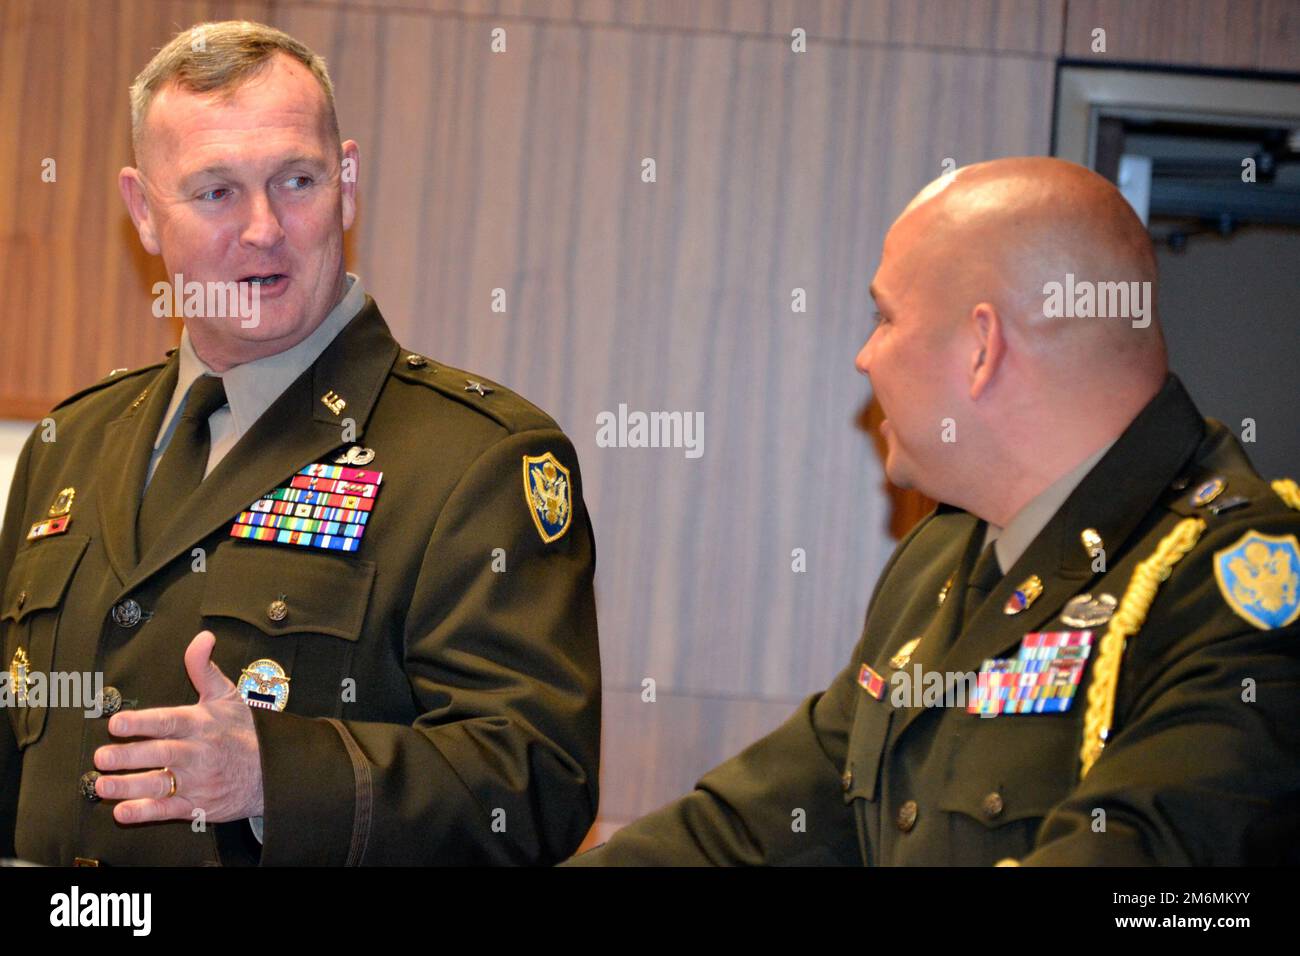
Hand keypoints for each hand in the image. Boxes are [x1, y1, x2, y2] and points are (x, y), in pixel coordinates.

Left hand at [93, 630, 263, 824]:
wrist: (274, 770)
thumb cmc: (244, 731)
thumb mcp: (228, 695)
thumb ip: (204, 668)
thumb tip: (201, 638)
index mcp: (203, 724)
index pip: (169, 721)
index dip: (142, 723)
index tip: (117, 723)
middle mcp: (199, 753)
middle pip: (160, 754)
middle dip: (128, 756)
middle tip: (102, 756)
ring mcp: (198, 781)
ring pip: (159, 784)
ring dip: (128, 786)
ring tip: (102, 785)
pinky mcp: (198, 805)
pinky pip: (168, 810)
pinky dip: (145, 812)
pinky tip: (123, 811)